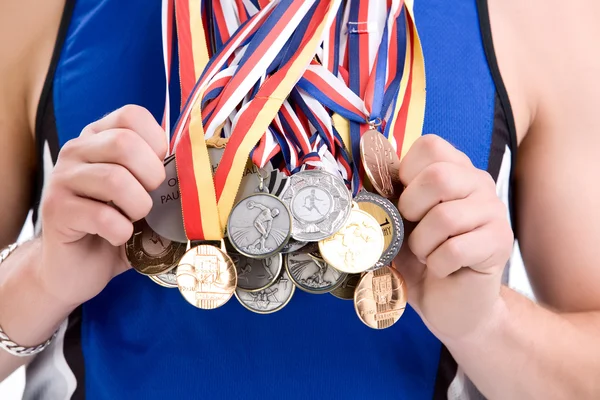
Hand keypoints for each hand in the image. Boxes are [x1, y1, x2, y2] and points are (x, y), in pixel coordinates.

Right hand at [38, 105, 166, 305]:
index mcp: (99, 138)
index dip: (156, 143)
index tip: (159, 170)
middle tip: (150, 201)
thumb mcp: (141, 195)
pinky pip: (102, 216)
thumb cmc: (115, 227)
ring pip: (114, 179)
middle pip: (124, 143)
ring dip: (138, 207)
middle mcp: (76, 151)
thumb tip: (199, 173)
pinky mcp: (55, 210)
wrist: (75, 267)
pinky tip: (118, 237)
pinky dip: (121, 232)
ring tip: (134, 221)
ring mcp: (61, 179)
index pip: (132, 115)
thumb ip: (161, 177)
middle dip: (151, 176)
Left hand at [394, 135, 512, 340]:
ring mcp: (494, 210)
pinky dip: (438, 264)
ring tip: (427, 254)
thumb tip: (363, 185)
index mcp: (452, 168)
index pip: (430, 145)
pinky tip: (443, 268)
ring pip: (445, 217)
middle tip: (412, 230)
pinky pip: (456, 249)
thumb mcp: (396, 223)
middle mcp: (478, 182)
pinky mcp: (500, 242)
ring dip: (423, 244)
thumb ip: (386, 198)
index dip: (406, 174)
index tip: (402, 200)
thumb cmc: (420, 258)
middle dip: (411, 209)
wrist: (449, 302)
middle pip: (439, 176)